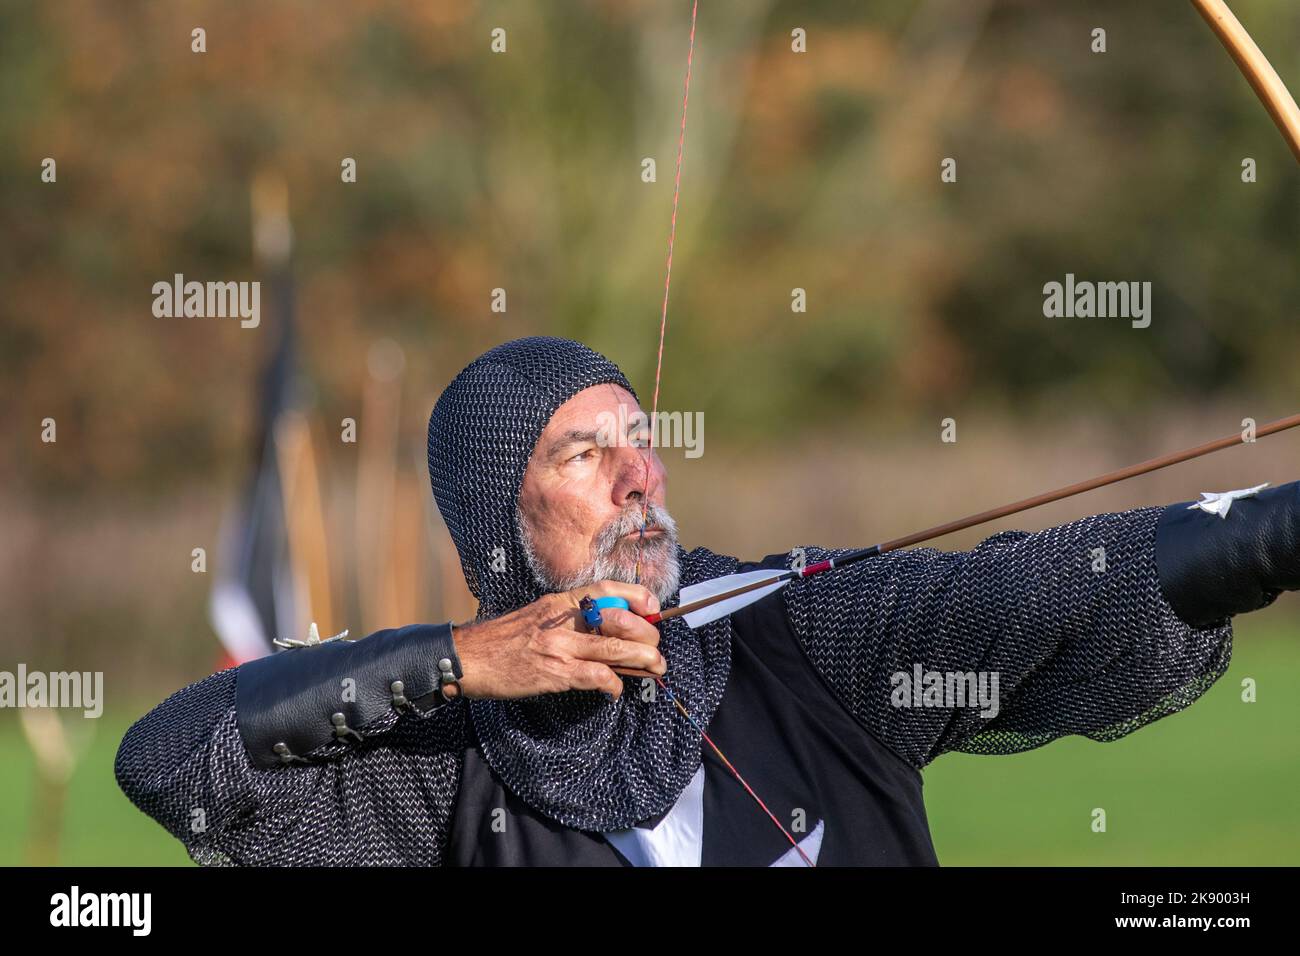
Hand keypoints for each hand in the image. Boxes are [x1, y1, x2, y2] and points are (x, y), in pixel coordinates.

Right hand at [448, 582, 664, 699]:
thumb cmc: (503, 639)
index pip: (607, 588)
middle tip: (657, 649)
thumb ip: (569, 618)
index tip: (654, 608)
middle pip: (620, 620)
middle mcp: (563, 620)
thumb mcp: (538, 614)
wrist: (468, 658)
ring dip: (643, 660)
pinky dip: (613, 684)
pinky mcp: (555, 673)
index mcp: (560, 602)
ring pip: (615, 649)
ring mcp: (560, 646)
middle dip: (647, 635)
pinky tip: (616, 691)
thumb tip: (604, 629)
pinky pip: (596, 676)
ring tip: (656, 667)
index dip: (637, 597)